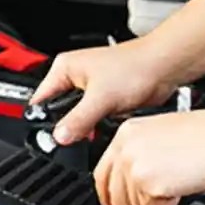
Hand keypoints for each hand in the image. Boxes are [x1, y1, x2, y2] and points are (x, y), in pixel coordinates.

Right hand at [29, 38, 177, 144]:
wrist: (164, 69)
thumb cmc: (135, 67)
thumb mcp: (100, 98)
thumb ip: (77, 120)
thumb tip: (60, 137)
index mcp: (64, 69)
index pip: (40, 100)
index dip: (43, 120)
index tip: (49, 137)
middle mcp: (74, 77)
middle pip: (59, 112)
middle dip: (69, 125)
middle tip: (80, 132)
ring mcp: (91, 90)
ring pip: (78, 118)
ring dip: (87, 126)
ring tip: (99, 123)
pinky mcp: (105, 100)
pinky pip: (94, 120)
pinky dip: (101, 125)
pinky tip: (109, 123)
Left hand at [94, 111, 204, 204]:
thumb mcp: (160, 134)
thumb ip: (139, 154)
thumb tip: (130, 181)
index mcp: (126, 133)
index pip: (102, 174)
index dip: (111, 196)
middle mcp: (125, 149)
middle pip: (111, 195)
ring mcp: (134, 167)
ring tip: (169, 198)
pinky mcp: (149, 184)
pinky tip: (177, 195)